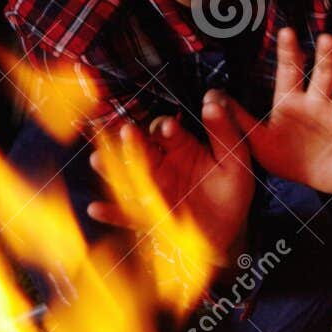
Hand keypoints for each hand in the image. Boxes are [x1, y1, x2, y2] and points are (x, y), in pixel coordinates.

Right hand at [87, 91, 253, 258]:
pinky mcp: (145, 216)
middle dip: (130, 139)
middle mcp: (160, 164)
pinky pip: (124, 214)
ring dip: (109, 167)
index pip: (166, 130)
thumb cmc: (231, 192)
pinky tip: (96, 209)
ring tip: (96, 160)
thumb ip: (225, 132)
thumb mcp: (235, 161)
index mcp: (180, 146)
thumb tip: (213, 100)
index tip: (169, 127)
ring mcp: (149, 189)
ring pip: (124, 174)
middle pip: (139, 147)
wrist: (227, 231)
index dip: (166, 127)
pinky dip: (111, 212)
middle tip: (126, 131)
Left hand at [226, 28, 331, 198]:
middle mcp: (318, 104)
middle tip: (327, 38)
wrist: (311, 185)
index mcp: (291, 103)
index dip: (289, 55)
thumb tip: (214, 95)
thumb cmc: (284, 157)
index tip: (287, 31)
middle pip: (323, 76)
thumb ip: (240, 119)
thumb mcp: (257, 141)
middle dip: (325, 58)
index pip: (289, 74)